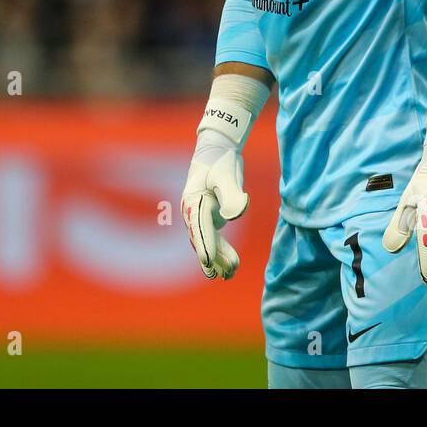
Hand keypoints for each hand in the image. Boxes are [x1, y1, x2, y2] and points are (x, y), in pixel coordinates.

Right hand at [180, 133, 248, 279]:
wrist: (217, 151)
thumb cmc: (221, 161)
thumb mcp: (227, 174)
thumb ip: (231, 193)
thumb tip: (234, 216)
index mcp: (193, 201)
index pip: (200, 226)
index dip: (205, 244)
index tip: (208, 261)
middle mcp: (193, 211)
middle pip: (203, 238)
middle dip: (215, 257)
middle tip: (228, 273)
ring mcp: (199, 216)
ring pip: (208, 241)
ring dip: (219, 258)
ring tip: (230, 275)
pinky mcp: (209, 217)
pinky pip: (213, 239)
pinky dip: (220, 252)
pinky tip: (229, 265)